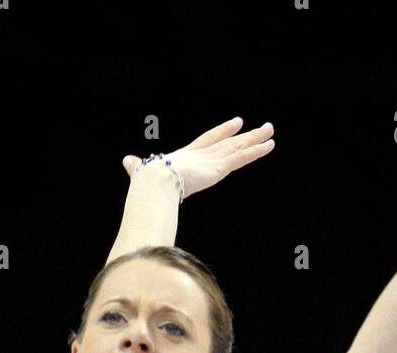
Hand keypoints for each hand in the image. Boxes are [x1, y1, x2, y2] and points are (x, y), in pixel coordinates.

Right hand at [122, 116, 274, 198]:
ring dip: (255, 139)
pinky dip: (256, 151)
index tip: (235, 125)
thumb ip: (136, 168)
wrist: (153, 183)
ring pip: (238, 148)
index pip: (208, 142)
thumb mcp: (142, 174)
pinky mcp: (218, 168)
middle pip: (227, 142)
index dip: (222, 133)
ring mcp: (211, 160)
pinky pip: (241, 158)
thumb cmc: (146, 183)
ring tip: (270, 129)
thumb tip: (126, 161)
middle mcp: (201, 155)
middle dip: (243, 135)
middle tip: (260, 127)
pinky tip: (269, 144)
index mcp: (186, 157)